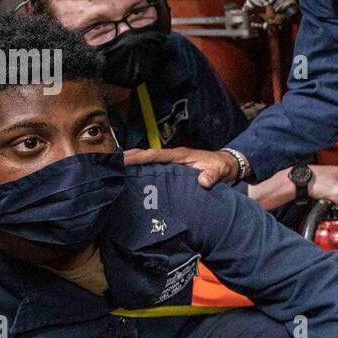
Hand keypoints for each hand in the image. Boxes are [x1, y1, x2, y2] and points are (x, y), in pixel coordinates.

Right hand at [124, 147, 240, 187]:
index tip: (123, 159)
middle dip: (129, 159)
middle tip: (108, 165)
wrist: (228, 166)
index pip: (155, 154)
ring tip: (114, 173)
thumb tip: (203, 183)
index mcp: (180, 155)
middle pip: (146, 156)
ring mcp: (172, 164)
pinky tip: (131, 182)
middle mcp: (173, 158)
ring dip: (132, 166)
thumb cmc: (222, 167)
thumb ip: (212, 176)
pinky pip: (154, 170)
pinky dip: (142, 173)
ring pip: (148, 163)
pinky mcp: (173, 170)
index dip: (139, 157)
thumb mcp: (220, 172)